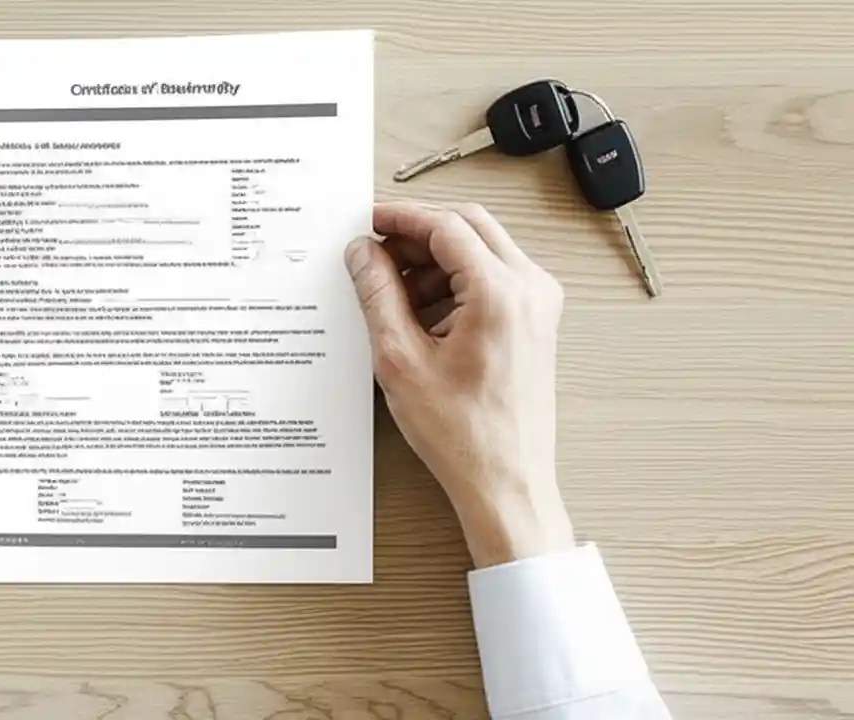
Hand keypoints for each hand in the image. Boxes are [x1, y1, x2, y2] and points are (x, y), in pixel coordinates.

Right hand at [345, 202, 573, 567]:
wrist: (506, 481)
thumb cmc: (463, 434)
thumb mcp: (400, 359)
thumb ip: (378, 295)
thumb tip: (363, 253)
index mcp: (500, 293)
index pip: (445, 225)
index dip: (400, 218)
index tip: (368, 223)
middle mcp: (530, 289)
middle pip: (468, 227)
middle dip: (417, 234)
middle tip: (374, 252)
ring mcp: (538, 304)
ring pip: (481, 249)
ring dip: (435, 259)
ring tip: (391, 291)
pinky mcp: (535, 320)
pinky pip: (492, 277)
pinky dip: (454, 281)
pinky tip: (419, 311)